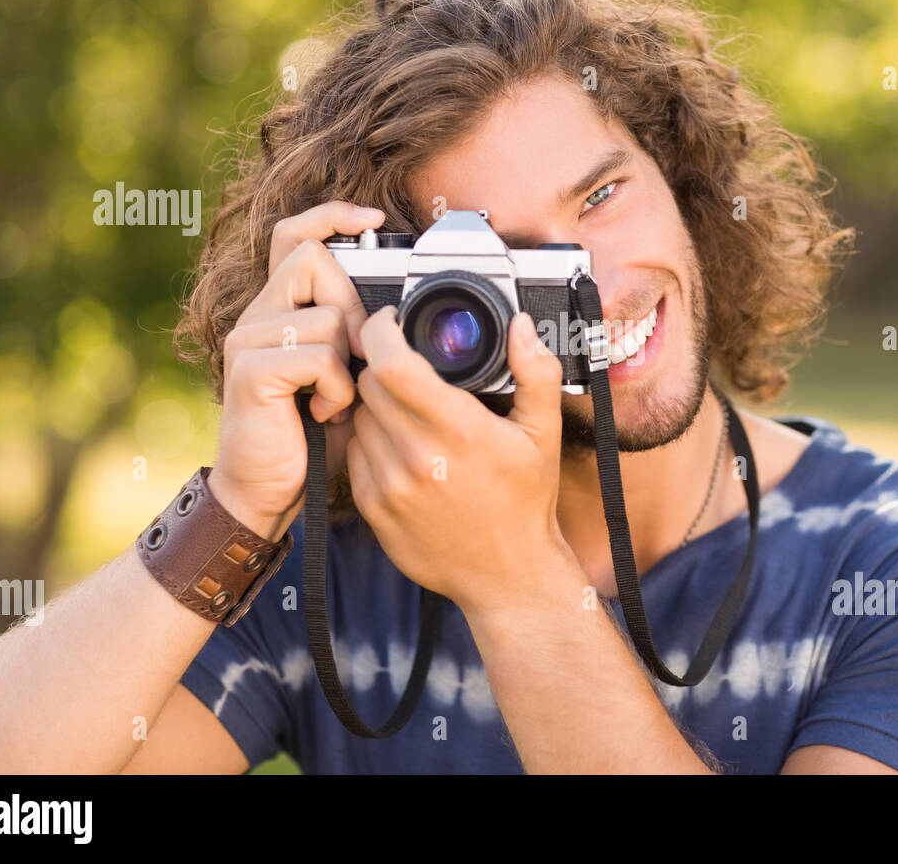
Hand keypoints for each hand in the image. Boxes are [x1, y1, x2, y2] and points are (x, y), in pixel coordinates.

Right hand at [207, 201, 383, 539]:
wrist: (266, 494)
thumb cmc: (311, 439)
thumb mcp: (348, 380)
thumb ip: (362, 341)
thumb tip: (400, 313)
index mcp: (281, 310)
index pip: (296, 235)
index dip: (332, 216)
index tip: (374, 219)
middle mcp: (258, 315)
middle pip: (315, 259)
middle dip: (354, 307)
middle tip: (357, 360)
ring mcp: (249, 340)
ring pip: (327, 314)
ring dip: (348, 364)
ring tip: (335, 400)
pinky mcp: (251, 370)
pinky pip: (319, 356)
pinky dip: (336, 390)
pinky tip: (322, 414)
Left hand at [346, 306, 574, 614]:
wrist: (507, 575)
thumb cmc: (525, 503)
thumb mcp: (543, 435)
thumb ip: (536, 374)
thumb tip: (524, 327)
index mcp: (458, 431)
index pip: (393, 364)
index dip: (382, 332)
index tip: (390, 322)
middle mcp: (418, 458)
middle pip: (369, 384)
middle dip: (383, 366)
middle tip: (404, 367)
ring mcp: (390, 486)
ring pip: (358, 418)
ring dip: (375, 406)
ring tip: (407, 412)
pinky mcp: (373, 509)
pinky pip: (354, 455)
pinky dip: (370, 442)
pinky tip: (399, 448)